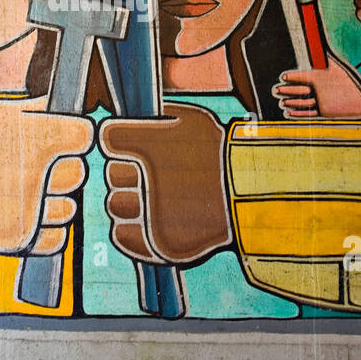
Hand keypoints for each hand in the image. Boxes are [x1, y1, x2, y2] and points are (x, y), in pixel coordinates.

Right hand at [0, 96, 94, 255]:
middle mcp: (43, 176)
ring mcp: (33, 212)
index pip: (85, 136)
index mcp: (42, 139)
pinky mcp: (24, 241)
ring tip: (24, 194)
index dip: (72, 135)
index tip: (61, 138)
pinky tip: (27, 217)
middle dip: (61, 168)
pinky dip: (46, 230)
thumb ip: (36, 107)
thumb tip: (61, 103)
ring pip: (68, 208)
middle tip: (34, 167)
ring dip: (54, 202)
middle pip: (78, 172)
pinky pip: (57, 238)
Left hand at [99, 103, 229, 264]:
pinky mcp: (155, 243)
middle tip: (151, 174)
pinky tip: (144, 218)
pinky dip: (128, 228)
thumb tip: (130, 119)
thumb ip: (158, 116)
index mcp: (148, 146)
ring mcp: (149, 214)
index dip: (122, 140)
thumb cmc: (222, 153)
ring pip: (114, 204)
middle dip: (127, 171)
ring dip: (126, 200)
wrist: (250, 196)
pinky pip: (121, 235)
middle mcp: (143, 179)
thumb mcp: (191, 119)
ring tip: (150, 198)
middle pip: (112, 173)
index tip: (134, 144)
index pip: (110, 140)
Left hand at [272, 61, 360, 117]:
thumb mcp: (338, 66)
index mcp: (321, 78)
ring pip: (302, 103)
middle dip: (286, 91)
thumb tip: (317, 41)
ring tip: (282, 102)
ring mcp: (322, 102)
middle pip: (299, 91)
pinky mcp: (324, 112)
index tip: (283, 77)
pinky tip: (288, 113)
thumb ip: (325, 56)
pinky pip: (308, 113)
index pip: (302, 76)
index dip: (291, 77)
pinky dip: (297, 113)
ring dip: (290, 103)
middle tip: (276, 90)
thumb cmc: (348, 80)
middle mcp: (320, 90)